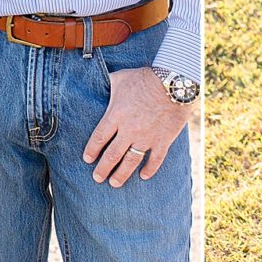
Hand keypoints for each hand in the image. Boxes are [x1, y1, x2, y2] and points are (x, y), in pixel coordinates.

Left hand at [82, 67, 190, 187]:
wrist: (173, 82)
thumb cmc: (145, 78)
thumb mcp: (121, 78)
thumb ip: (108, 84)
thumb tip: (97, 82)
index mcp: (115, 115)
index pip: (98, 138)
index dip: (91, 151)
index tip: (87, 159)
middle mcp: (129, 130)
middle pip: (112, 155)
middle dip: (103, 169)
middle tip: (97, 178)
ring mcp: (146, 137)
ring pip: (130, 162)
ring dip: (121, 174)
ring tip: (114, 183)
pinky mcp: (163, 140)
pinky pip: (155, 160)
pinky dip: (149, 170)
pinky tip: (144, 176)